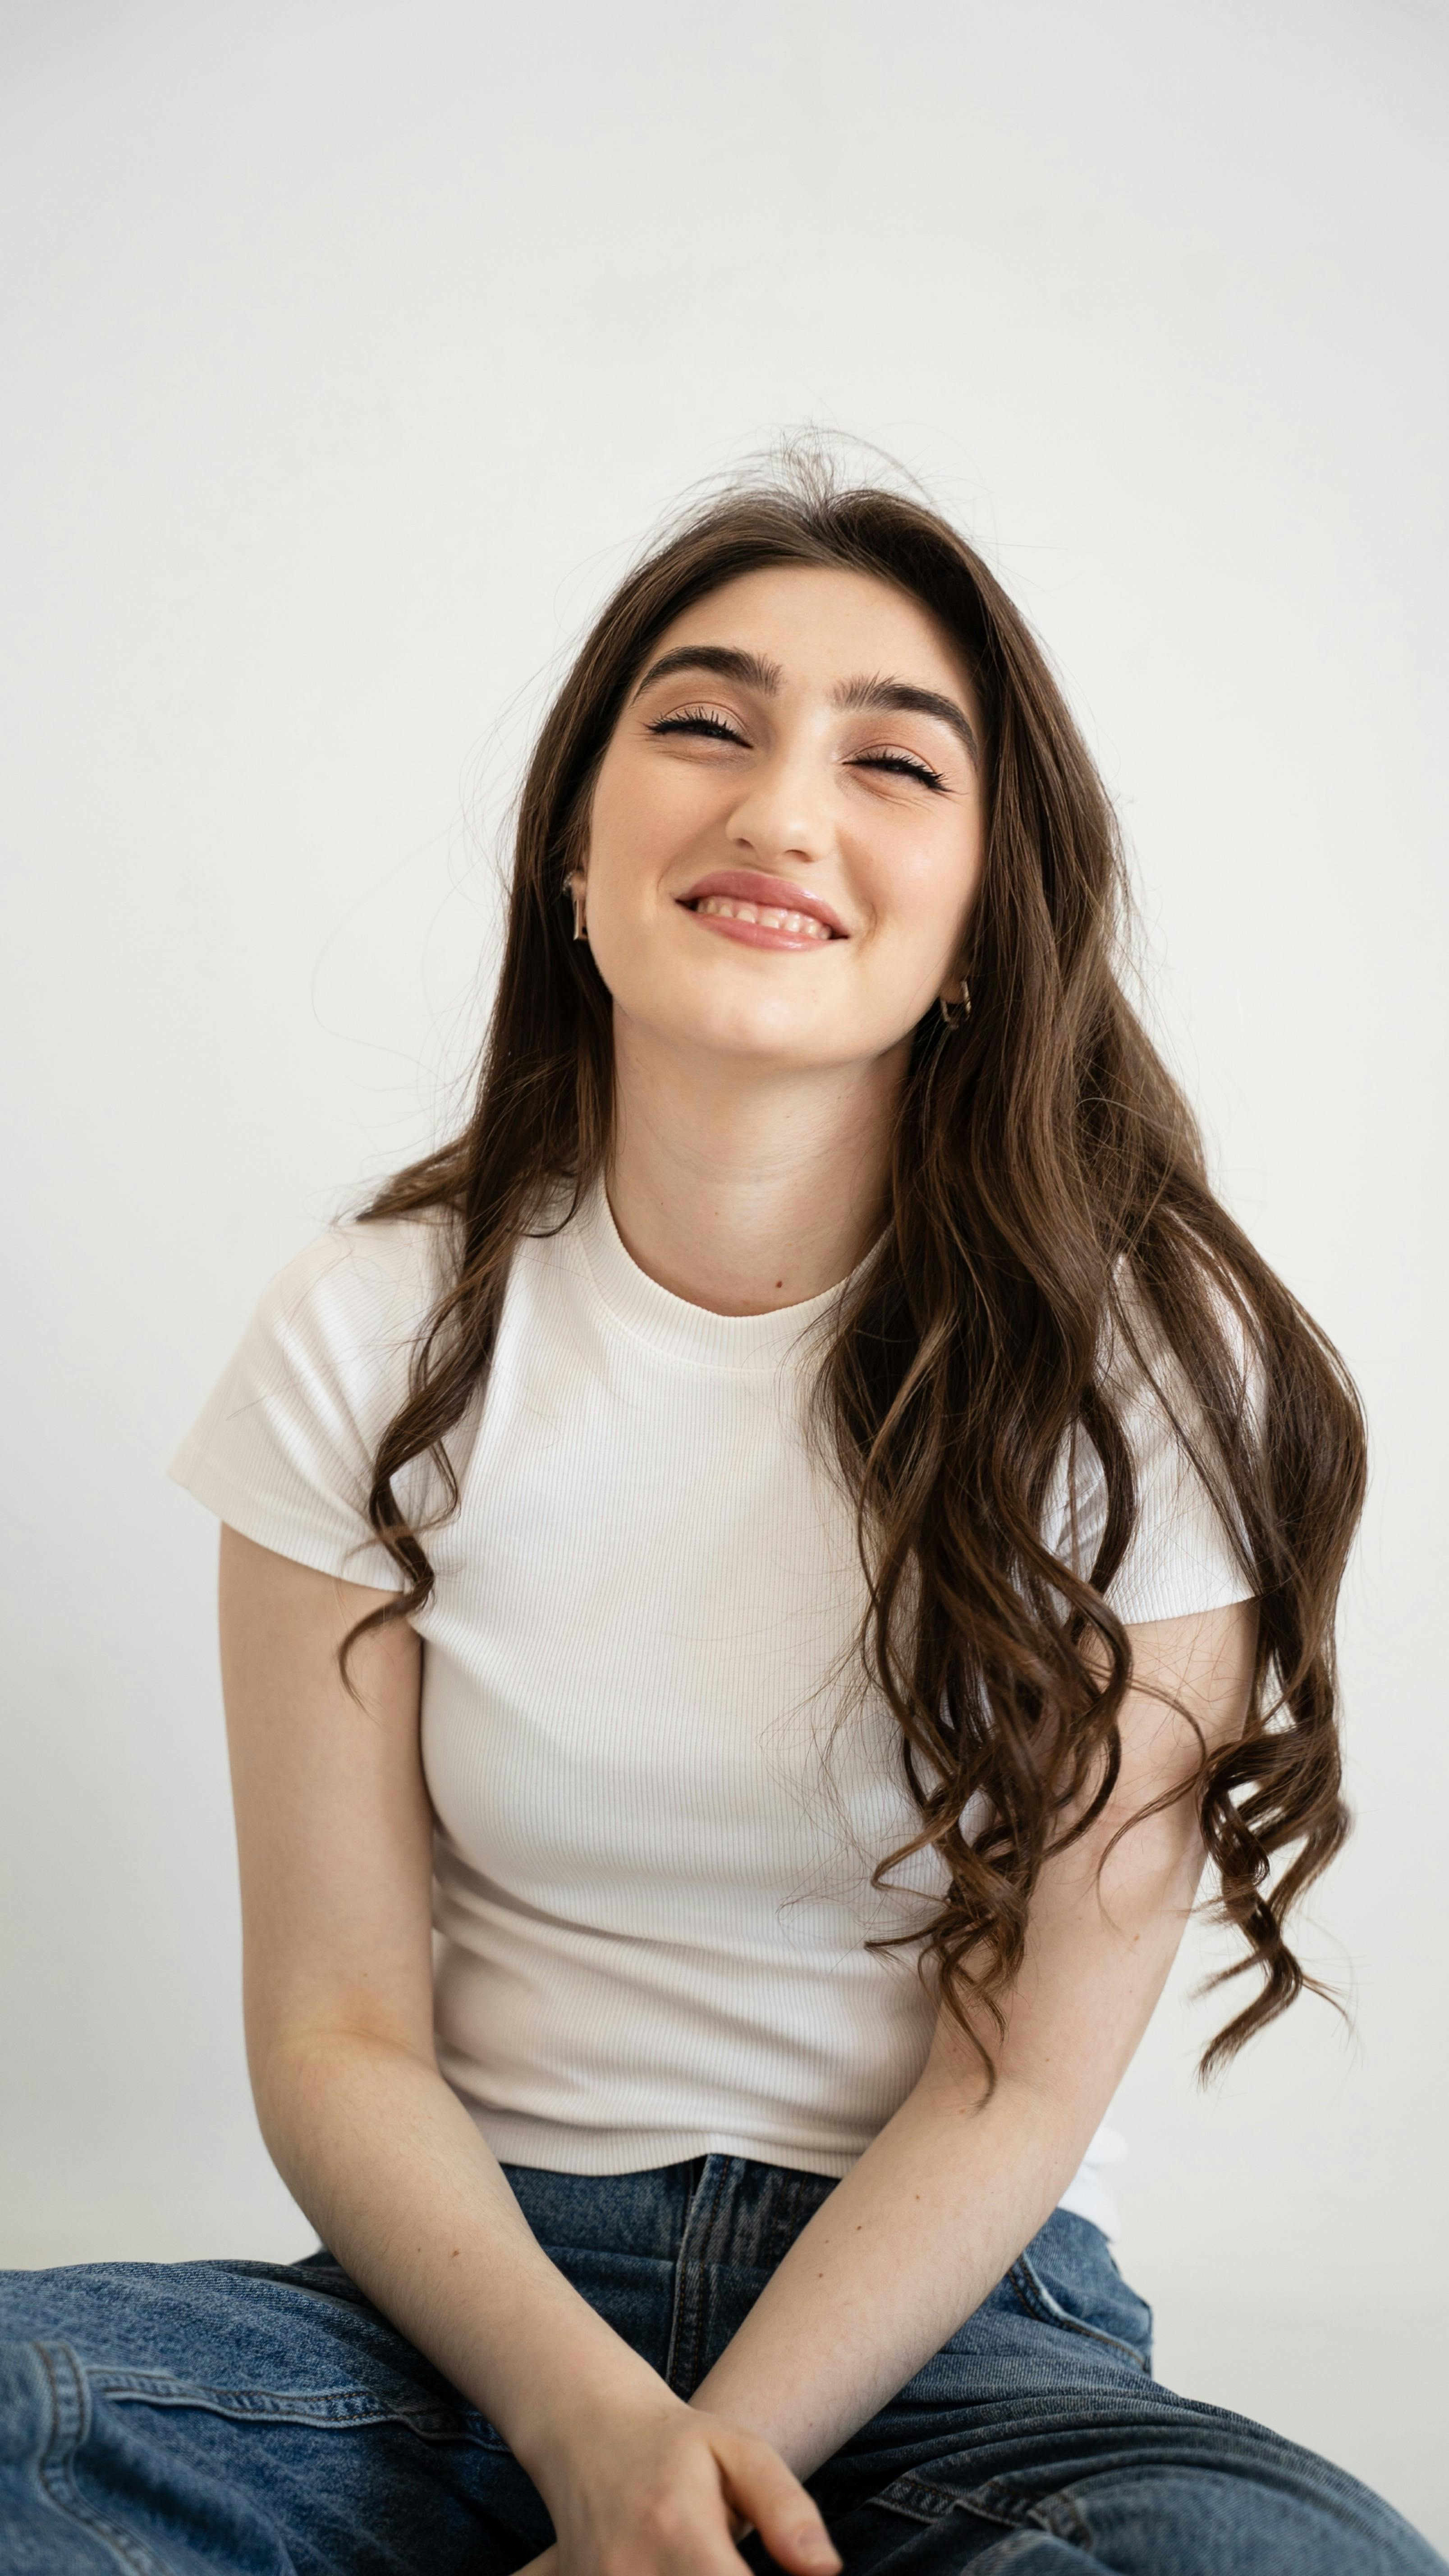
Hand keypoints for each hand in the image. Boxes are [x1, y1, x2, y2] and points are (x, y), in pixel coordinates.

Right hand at [518, 2387, 841, 2575]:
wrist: (588, 2433)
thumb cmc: (677, 2446)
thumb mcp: (740, 2452)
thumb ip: (785, 2510)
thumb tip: (827, 2572)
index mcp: (677, 2529)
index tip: (783, 2574)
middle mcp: (629, 2571)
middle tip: (739, 2566)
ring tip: (714, 2564)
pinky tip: (679, 2573)